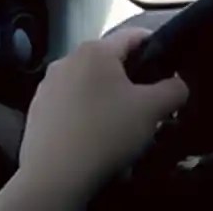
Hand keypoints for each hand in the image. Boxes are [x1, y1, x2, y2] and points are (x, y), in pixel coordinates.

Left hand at [18, 28, 188, 197]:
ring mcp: (47, 86)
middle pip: (110, 62)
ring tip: (119, 127)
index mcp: (95, 50)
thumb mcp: (153, 109)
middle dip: (131, 80)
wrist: (54, 177)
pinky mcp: (36, 111)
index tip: (169, 72)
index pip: (135, 36)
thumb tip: (176, 84)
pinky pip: (70, 105)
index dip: (157, 48)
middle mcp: (67, 60)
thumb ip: (174, 89)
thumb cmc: (107, 132)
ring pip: (89, 85)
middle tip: (147, 107)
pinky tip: (94, 138)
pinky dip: (86, 115)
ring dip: (107, 99)